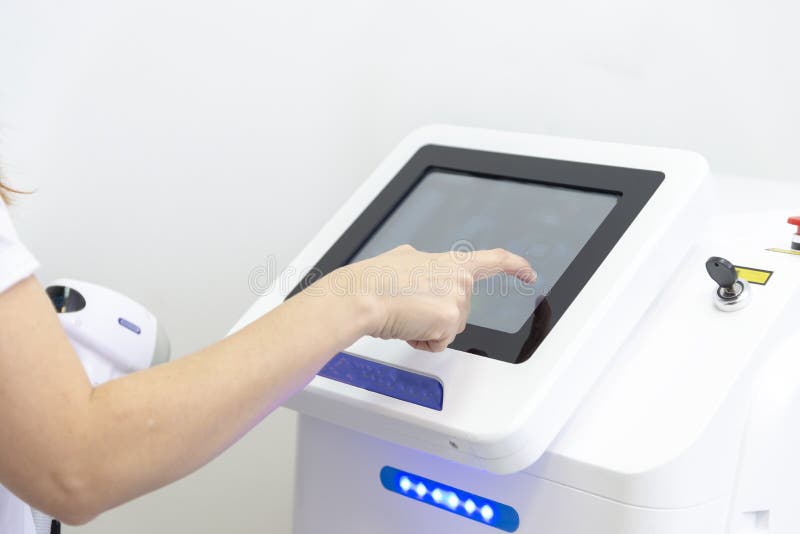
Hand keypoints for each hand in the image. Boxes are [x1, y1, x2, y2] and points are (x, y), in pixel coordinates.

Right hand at [321, 245, 535, 351]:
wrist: (362, 295)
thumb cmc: (374, 281)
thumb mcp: (404, 260)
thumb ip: (423, 266)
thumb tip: (418, 268)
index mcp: (450, 261)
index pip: (495, 260)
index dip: (515, 267)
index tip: (529, 273)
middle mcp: (459, 278)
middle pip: (461, 309)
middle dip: (437, 315)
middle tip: (411, 307)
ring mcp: (456, 299)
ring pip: (450, 328)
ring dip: (428, 328)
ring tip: (405, 314)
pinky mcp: (449, 320)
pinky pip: (439, 342)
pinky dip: (422, 340)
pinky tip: (408, 326)